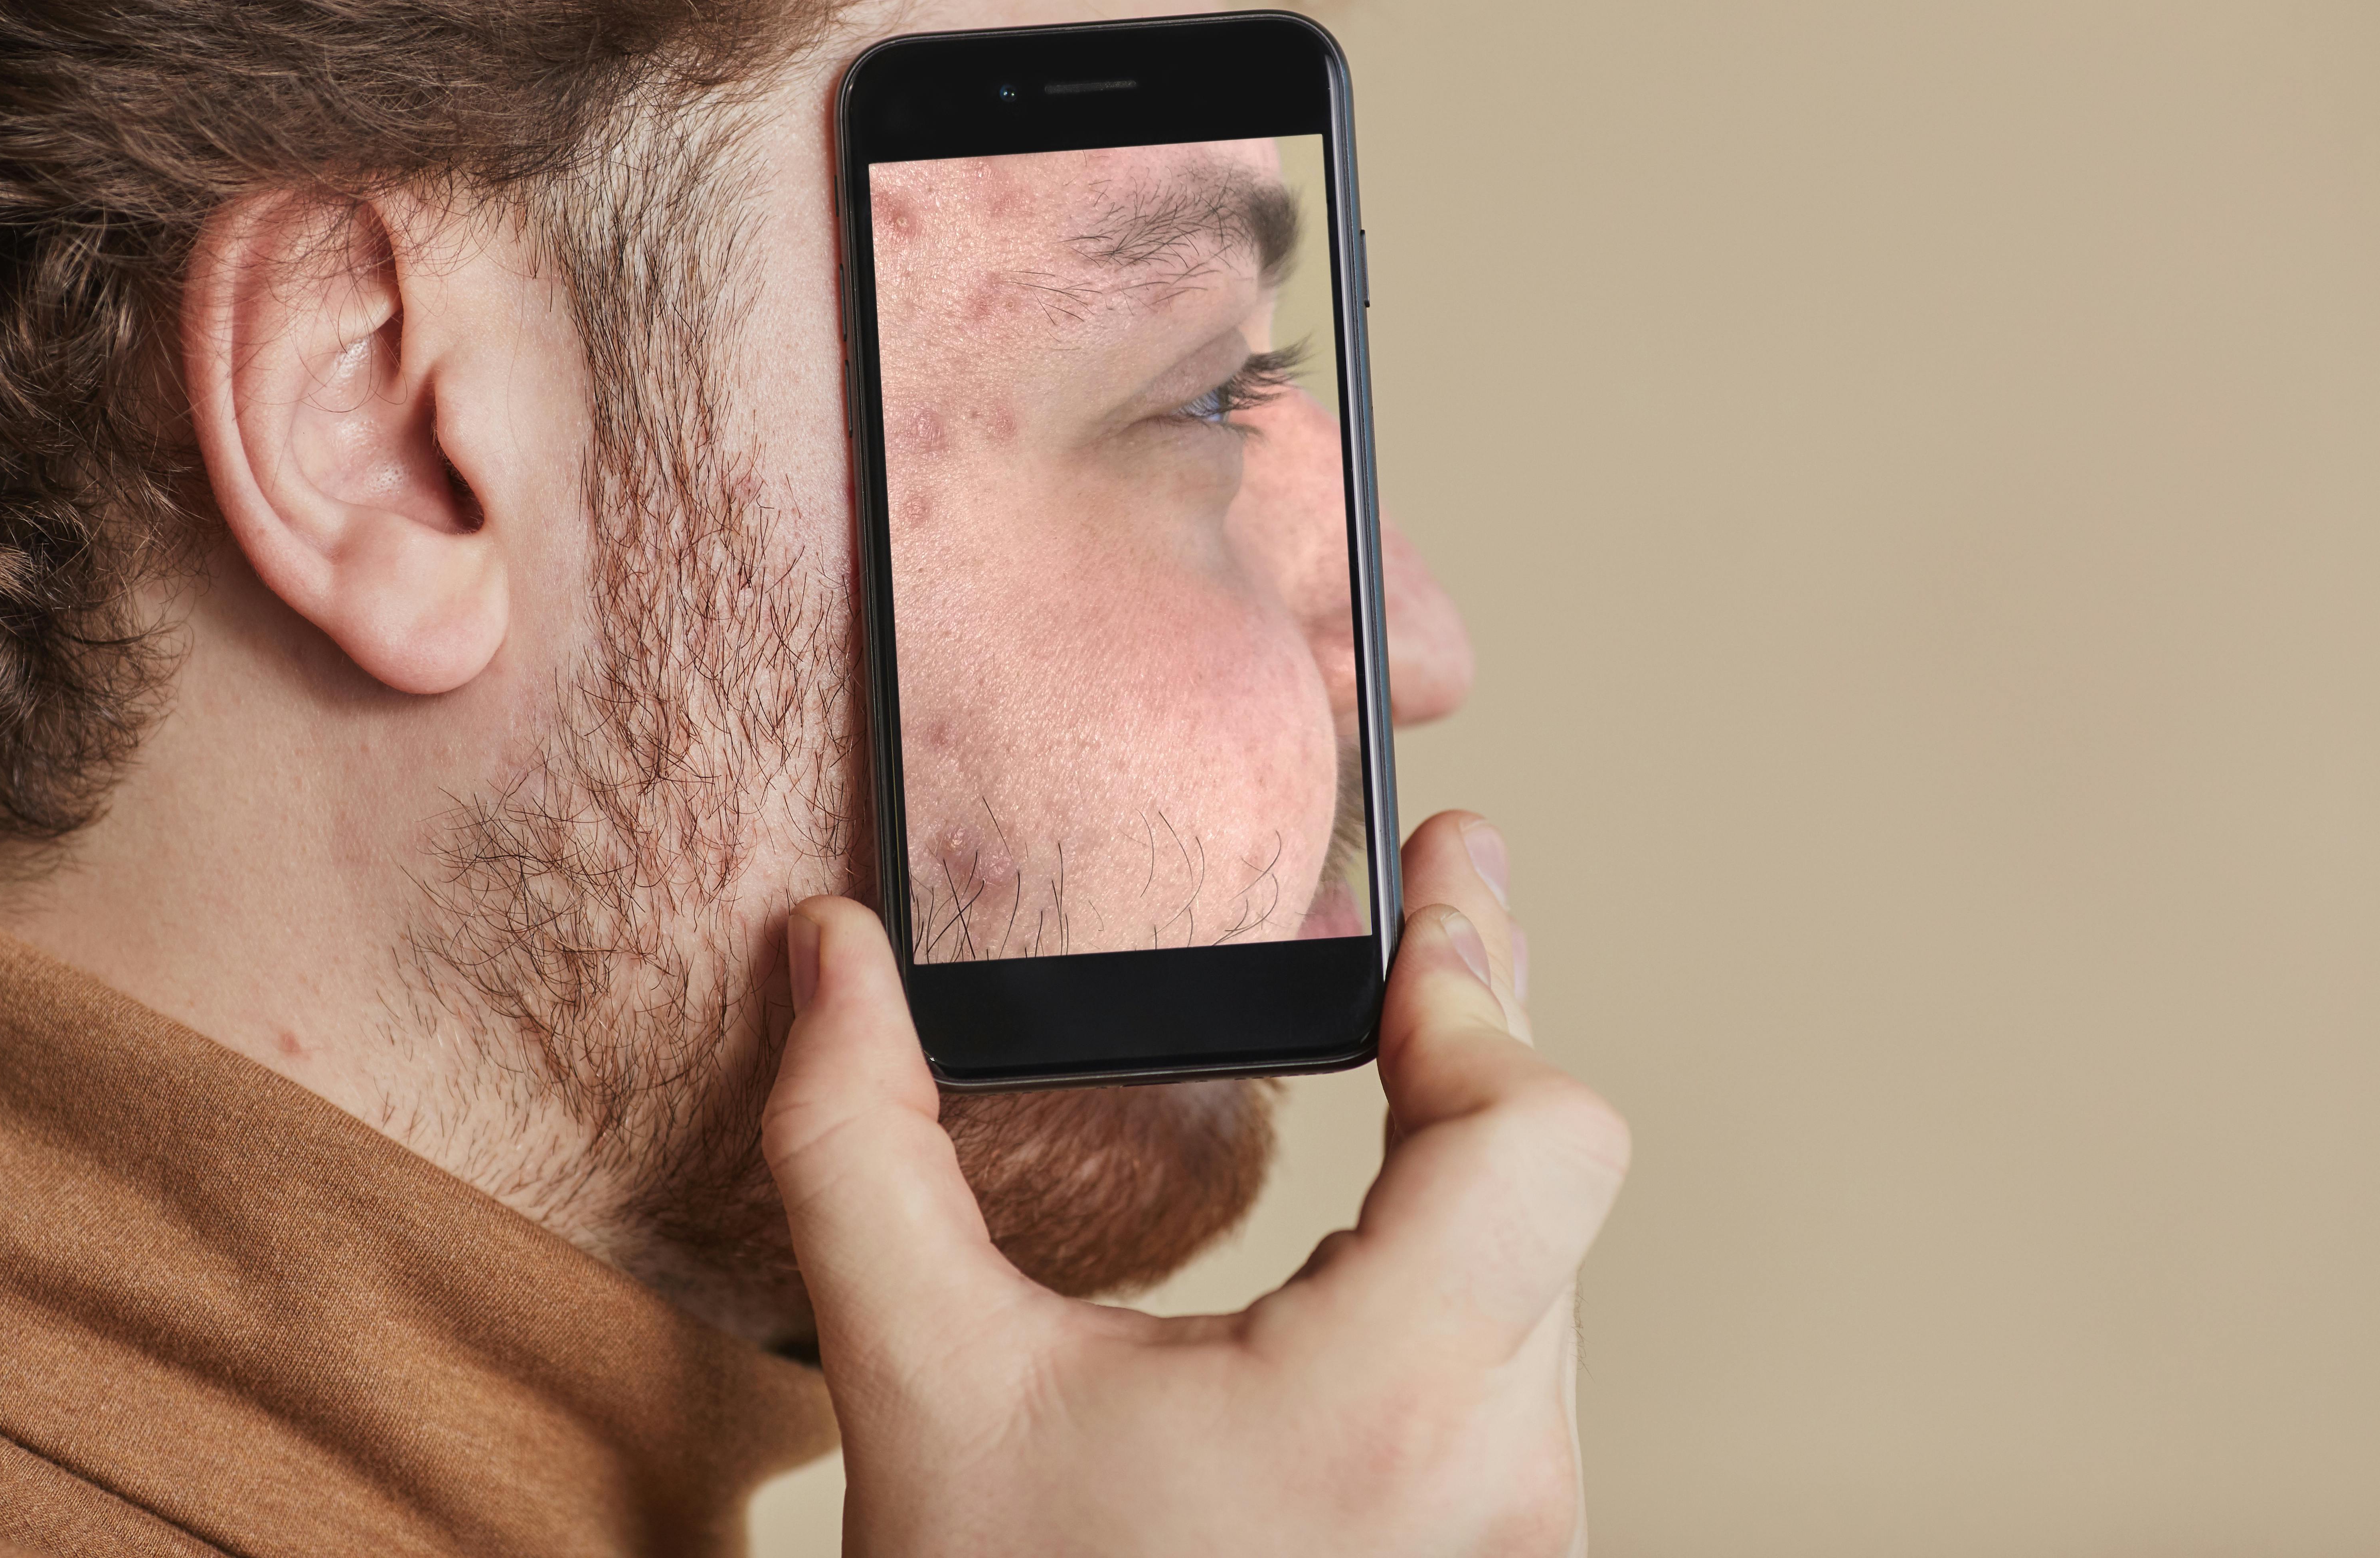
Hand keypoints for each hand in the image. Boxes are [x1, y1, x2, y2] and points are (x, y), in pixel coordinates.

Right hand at [762, 812, 1629, 1556]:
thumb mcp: (917, 1390)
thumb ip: (862, 1148)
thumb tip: (827, 954)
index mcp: (1377, 1415)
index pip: (1544, 1141)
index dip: (1481, 997)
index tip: (1420, 913)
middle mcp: (1495, 1483)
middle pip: (1552, 1187)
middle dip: (1481, 1025)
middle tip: (1450, 887)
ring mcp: (1518, 1541)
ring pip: (1546, 1284)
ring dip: (1480, 1153)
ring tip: (1425, 1029)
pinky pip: (1526, 1377)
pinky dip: (1472, 1266)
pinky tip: (1408, 1214)